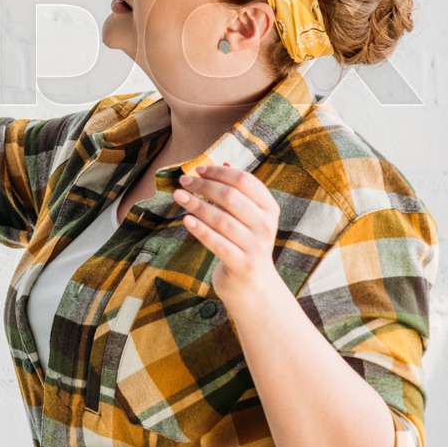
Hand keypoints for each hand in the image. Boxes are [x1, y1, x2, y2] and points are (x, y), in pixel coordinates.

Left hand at [172, 162, 287, 309]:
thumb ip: (238, 191)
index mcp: (269, 208)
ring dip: (196, 205)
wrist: (254, 286)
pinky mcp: (241, 264)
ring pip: (221, 219)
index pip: (245, 181)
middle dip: (204, 186)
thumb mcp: (249, 216)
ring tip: (178, 196)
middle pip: (231, 197)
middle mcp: (266, 225)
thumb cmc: (245, 243)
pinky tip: (186, 220)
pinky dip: (200, 230)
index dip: (219, 172)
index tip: (199, 170)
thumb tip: (223, 160)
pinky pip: (217, 243)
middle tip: (184, 181)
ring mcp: (255, 246)